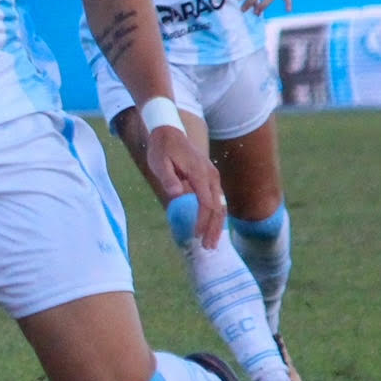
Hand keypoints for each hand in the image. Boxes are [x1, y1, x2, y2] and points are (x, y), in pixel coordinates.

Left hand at [143, 124, 225, 249]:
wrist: (169, 133)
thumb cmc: (162, 149)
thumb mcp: (159, 162)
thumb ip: (168, 179)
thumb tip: (177, 194)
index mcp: (199, 173)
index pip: (206, 203)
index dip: (202, 221)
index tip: (196, 236)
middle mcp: (211, 176)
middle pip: (218, 207)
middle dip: (214, 229)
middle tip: (207, 247)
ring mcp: (213, 177)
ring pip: (221, 205)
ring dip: (217, 225)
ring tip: (211, 243)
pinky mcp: (211, 179)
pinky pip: (218, 200)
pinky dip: (216, 216)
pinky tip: (211, 229)